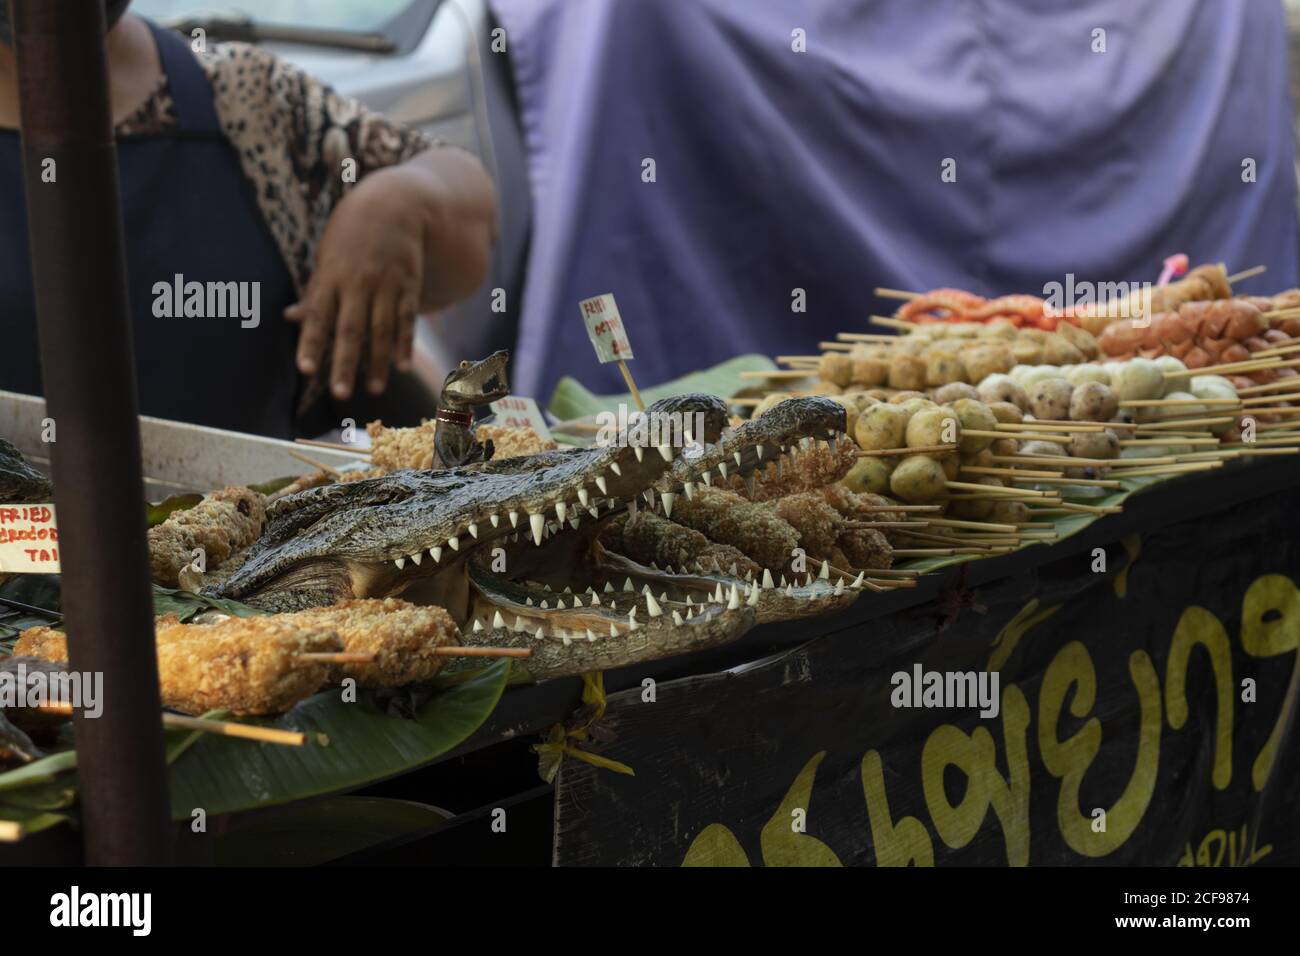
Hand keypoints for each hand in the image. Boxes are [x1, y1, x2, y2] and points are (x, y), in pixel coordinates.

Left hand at [287, 150, 495, 399]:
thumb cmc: (352, 233)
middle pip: (351, 330)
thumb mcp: (328, 257)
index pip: (318, 316)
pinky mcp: (409, 286)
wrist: (395, 204)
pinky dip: (404, 343)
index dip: (311, 343)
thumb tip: (289, 318)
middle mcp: (358, 283)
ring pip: (381, 330)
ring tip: (373, 390)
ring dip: (377, 362)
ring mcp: (387, 285)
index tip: (305, 370)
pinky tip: (401, 366)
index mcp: (332, 277)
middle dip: (344, 363)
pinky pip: (407, 319)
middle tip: (339, 394)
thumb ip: (315, 292)